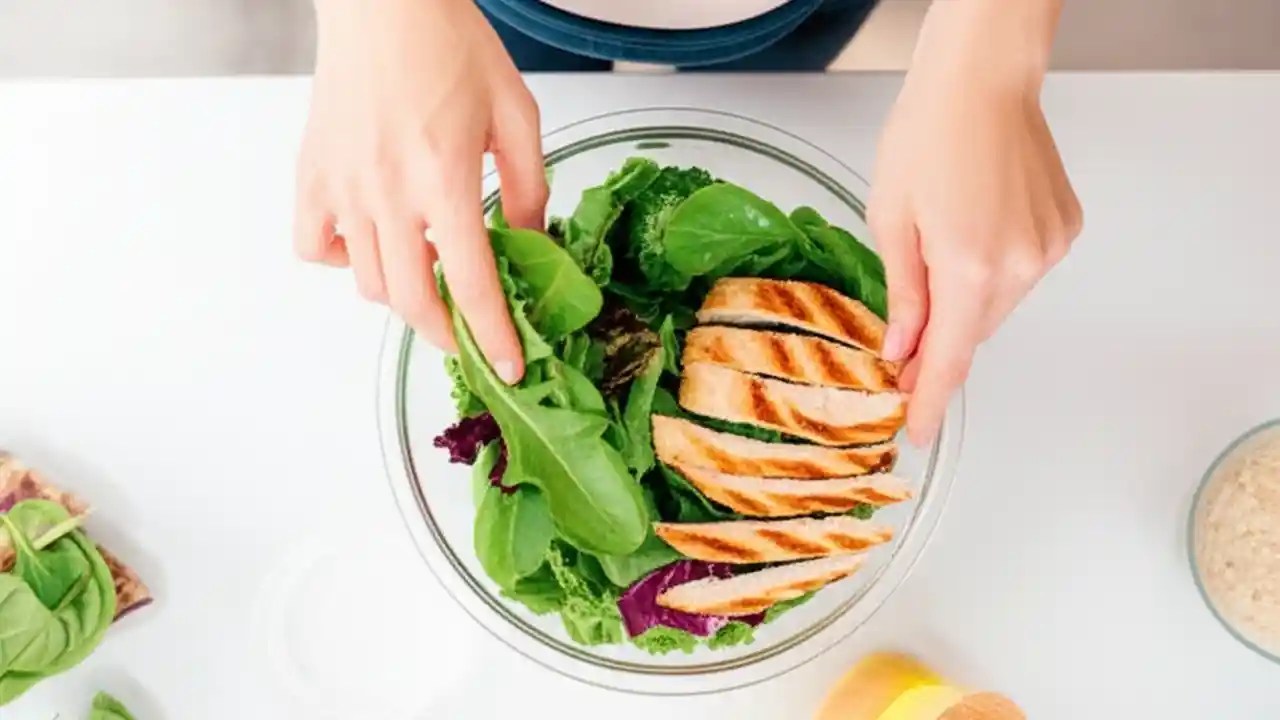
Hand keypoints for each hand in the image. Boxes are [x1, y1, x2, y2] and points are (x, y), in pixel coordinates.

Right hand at [294, 0, 546, 382]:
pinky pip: (317, 248)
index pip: (473, 283)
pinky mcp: (311, 175)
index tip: (509, 367)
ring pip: (369, 283)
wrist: (384, 1)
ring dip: (406, 297)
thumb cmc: (450, 44)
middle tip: (471, 338)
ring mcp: (342, 188)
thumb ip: (526, 187)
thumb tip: (531, 244)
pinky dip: (345, 262)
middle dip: (448, 335)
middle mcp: (387, 193)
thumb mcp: (516, 113)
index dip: (494, 335)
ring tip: (431, 279)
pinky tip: (374, 244)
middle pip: (413, 301)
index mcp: (443, 178)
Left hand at [868, 0, 1081, 444]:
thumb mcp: (891, 220)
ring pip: (998, 304)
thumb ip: (903, 295)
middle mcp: (1020, 265)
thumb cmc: (928, 133)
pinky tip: (975, 229)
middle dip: (939, 341)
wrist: (981, 80)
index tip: (918, 434)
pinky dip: (995, 269)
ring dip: (967, 300)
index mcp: (969, 268)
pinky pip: (1022, 271)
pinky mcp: (1064, 228)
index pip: (950, 360)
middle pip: (973, 332)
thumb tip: (903, 349)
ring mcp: (1048, 247)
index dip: (930, 402)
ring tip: (940, 249)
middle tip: (903, 344)